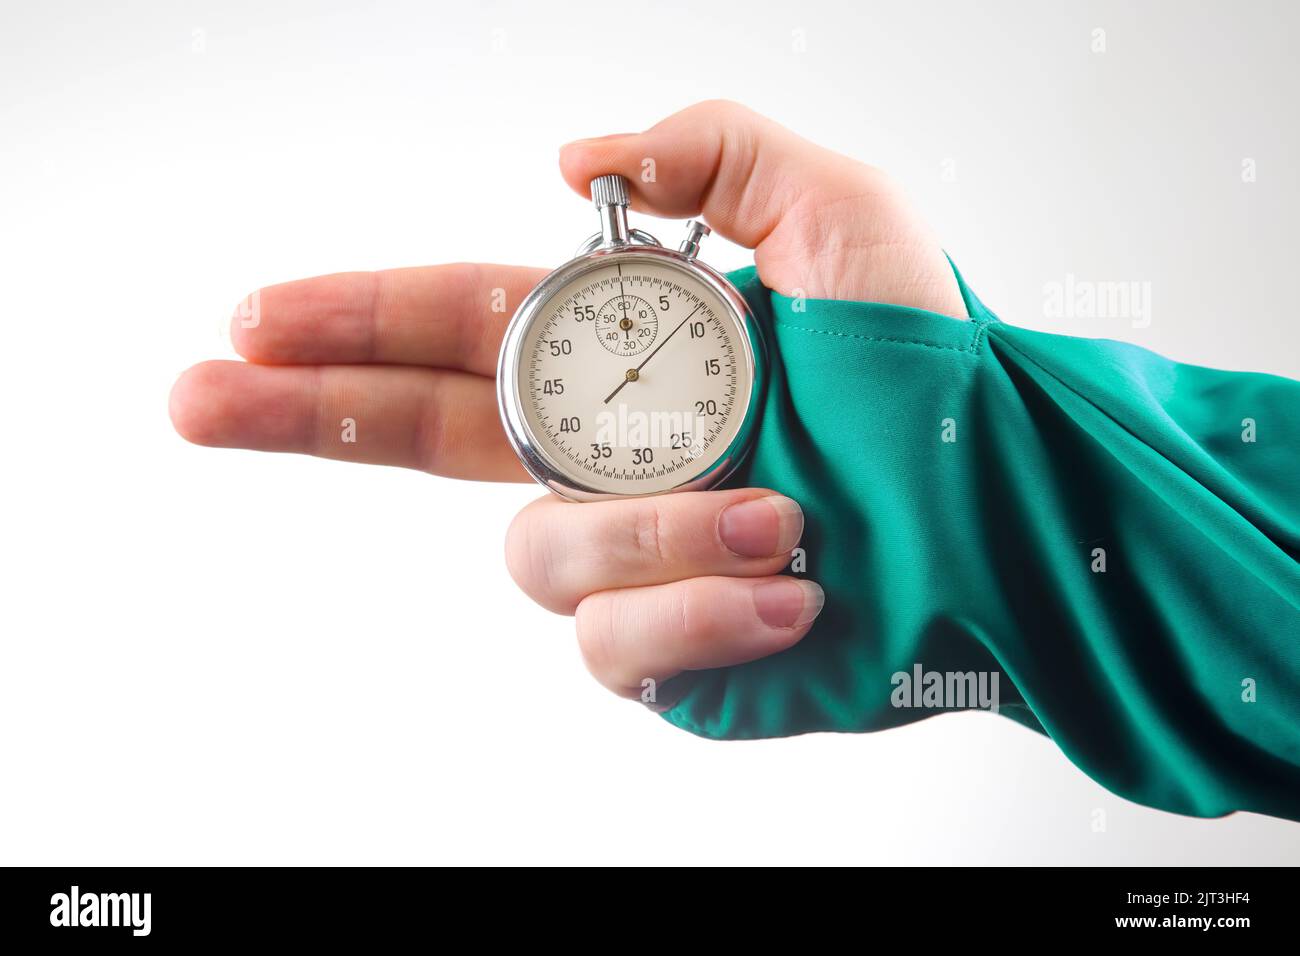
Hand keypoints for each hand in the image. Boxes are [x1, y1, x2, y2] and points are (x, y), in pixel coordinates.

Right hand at [170, 100, 962, 706]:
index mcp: (628, 359)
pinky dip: (704, 608)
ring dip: (655, 526)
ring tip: (787, 511)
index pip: (461, 332)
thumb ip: (710, 151)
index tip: (254, 319)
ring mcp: (633, 558)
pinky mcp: (673, 649)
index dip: (354, 323)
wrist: (1017, 512)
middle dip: (310, 414)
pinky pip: (620, 644)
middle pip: (421, 441)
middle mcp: (608, 459)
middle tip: (204, 395)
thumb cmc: (938, 372)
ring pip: (540, 558)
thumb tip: (565, 162)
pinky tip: (797, 586)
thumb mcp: (839, 212)